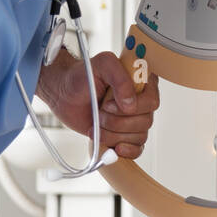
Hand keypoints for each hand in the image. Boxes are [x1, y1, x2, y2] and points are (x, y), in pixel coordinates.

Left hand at [38, 48, 159, 159]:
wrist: (64, 95)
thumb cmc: (82, 77)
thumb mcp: (101, 64)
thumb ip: (119, 77)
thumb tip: (131, 105)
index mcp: (141, 83)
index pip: (151, 101)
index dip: (133, 107)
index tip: (108, 104)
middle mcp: (141, 102)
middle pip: (146, 121)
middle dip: (118, 122)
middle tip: (100, 114)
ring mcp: (134, 120)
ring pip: (139, 136)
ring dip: (114, 134)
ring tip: (97, 125)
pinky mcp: (125, 135)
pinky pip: (138, 149)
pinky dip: (127, 151)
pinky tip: (114, 148)